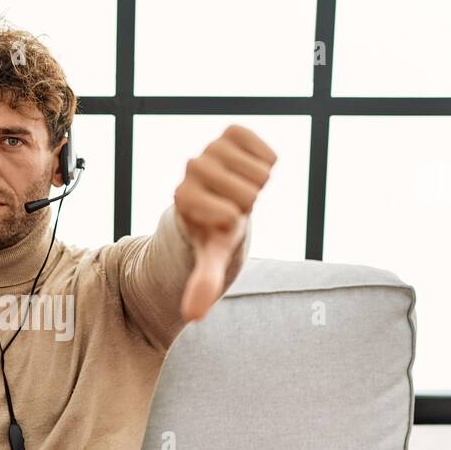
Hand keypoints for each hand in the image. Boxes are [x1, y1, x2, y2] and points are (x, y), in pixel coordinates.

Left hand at [175, 124, 275, 321]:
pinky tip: (252, 169)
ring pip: (260, 173)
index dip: (234, 223)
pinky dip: (267, 162)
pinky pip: (265, 149)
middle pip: (249, 194)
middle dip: (249, 207)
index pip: (229, 214)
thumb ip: (202, 283)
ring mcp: (211, 147)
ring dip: (257, 186)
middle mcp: (192, 169)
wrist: (217, 199)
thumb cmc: (213, 232)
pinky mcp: (231, 132)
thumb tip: (193, 317)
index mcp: (183, 198)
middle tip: (233, 205)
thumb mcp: (210, 258)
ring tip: (240, 188)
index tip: (220, 221)